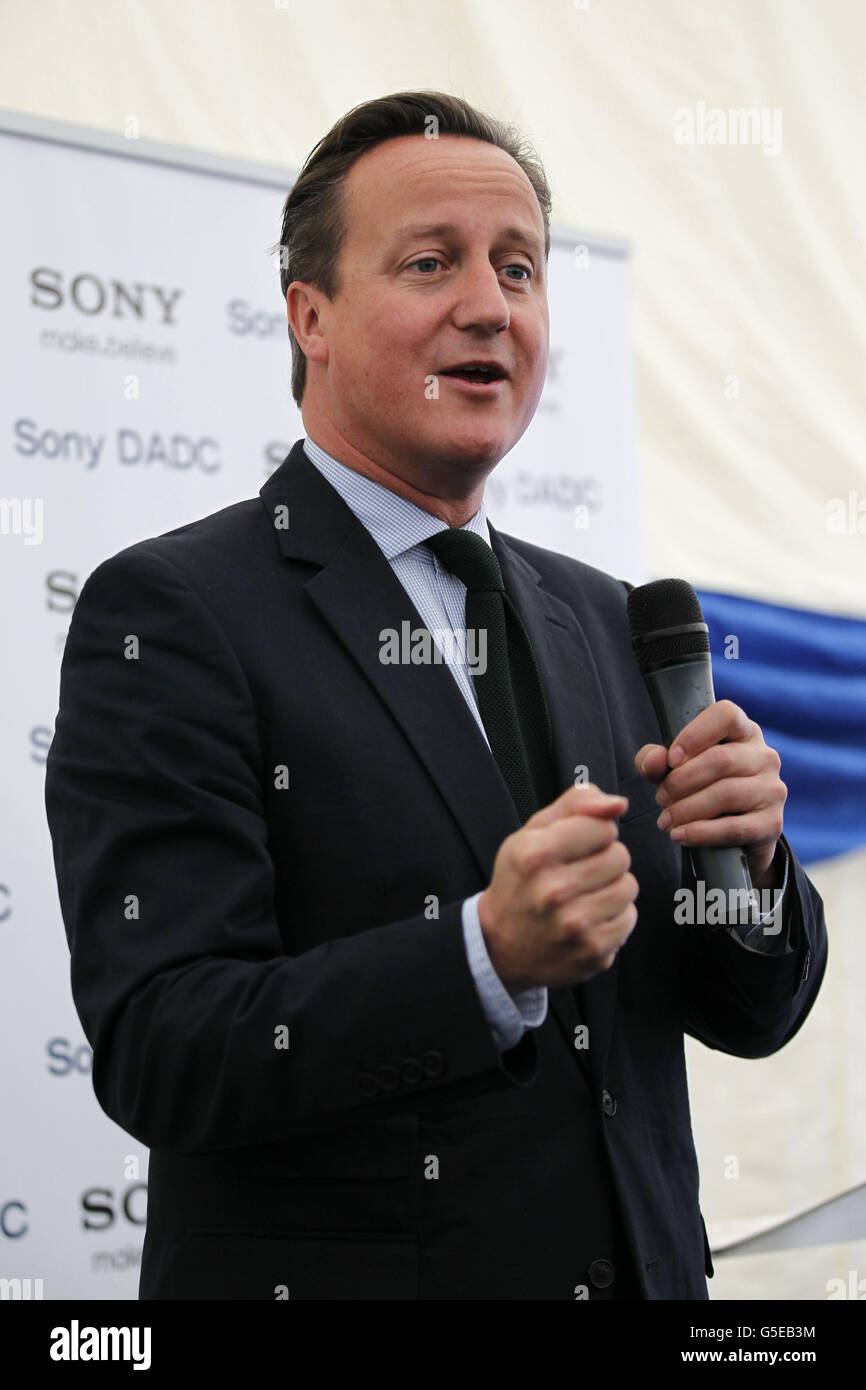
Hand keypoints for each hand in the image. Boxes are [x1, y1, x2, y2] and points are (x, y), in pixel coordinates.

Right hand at [478, 784, 638, 992]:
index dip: (593, 833)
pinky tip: (589, 919)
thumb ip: (575, 804)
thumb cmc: (521, 880)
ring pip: (628, 886)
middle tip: (578, 873)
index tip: (575, 846)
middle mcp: (553, 891)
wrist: (501, 945)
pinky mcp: (592, 951)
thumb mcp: (531, 833)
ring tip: (585, 896)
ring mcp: (574, 925)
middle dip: (604, 860)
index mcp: (535, 855)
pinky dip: (614, 916)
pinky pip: (629, 918)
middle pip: (620, 856)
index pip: (603, 826)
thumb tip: (618, 804)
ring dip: (612, 888)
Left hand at [635, 700, 786, 889]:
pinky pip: (735, 828)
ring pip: (726, 794)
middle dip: (681, 782)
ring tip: (667, 819)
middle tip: (661, 798)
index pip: (726, 715)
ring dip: (687, 809)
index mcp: (742, 732)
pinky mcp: (772, 823)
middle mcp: (764, 756)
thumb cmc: (699, 790)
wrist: (732, 837)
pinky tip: (680, 835)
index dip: (695, 735)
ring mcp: (772, 789)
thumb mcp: (672, 771)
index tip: (672, 759)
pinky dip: (701, 833)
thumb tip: (654, 760)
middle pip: (721, 759)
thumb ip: (656, 760)